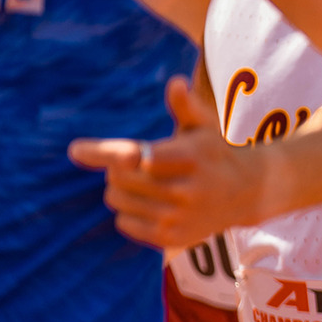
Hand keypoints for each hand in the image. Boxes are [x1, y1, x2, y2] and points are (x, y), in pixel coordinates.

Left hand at [72, 75, 258, 246]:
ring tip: (137, 183)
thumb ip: (185, 106)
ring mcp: (179, 217)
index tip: (76, 150)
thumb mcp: (204, 127)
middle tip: (130, 164)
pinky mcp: (172, 238)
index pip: (137, 155)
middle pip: (121, 177)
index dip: (109, 152)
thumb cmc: (213, 152)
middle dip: (116, 167)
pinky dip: (126, 212)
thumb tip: (176, 83)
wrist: (245, 194)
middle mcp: (187, 189)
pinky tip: (146, 204)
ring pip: (118, 200)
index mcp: (192, 157)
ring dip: (118, 189)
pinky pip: (124, 223)